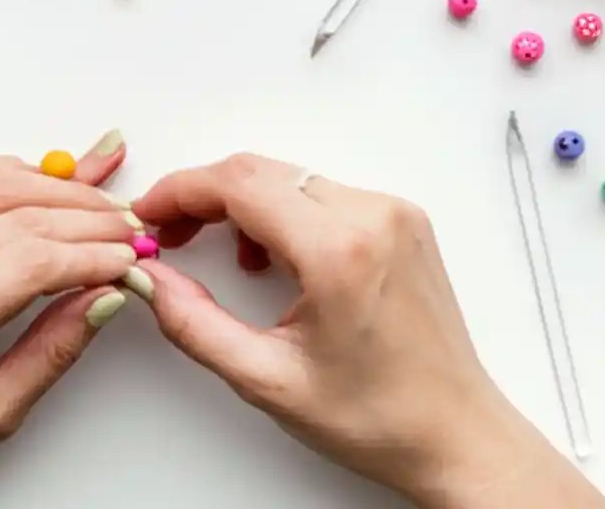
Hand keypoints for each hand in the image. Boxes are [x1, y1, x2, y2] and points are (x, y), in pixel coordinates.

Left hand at [0, 131, 142, 508]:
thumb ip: (52, 352)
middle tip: (128, 228)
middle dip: (87, 215)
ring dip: (54, 186)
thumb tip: (106, 297)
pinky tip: (40, 184)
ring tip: (98, 203)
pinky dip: (5, 173)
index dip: (94, 252)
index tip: (130, 259)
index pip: (34, 260)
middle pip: (19, 213)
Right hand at [132, 154, 604, 507]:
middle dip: (204, 195)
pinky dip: (281, 211)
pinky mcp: (402, 223)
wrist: (457, 435)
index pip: (239, 184)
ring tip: (215, 249)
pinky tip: (269, 255)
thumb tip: (150, 279)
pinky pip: (323, 193)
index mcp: (340, 251)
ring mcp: (394, 214)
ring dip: (242, 203)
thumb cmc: (380, 417)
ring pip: (290, 178)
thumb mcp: (267, 379)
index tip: (148, 213)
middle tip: (169, 234)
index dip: (180, 190)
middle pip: (261, 171)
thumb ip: (194, 323)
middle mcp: (374, 217)